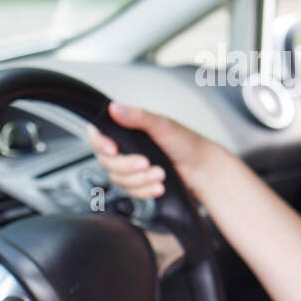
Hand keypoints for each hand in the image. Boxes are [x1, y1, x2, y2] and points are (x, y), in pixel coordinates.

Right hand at [87, 101, 218, 200]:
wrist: (202, 169)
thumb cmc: (186, 143)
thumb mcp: (162, 125)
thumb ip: (138, 117)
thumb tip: (115, 108)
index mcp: (127, 129)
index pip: (98, 135)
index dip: (100, 143)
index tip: (112, 149)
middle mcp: (126, 148)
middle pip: (106, 162)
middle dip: (127, 166)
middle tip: (146, 163)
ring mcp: (131, 167)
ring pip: (118, 179)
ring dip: (140, 180)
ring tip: (160, 174)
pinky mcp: (138, 183)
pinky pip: (130, 192)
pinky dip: (145, 191)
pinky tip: (159, 186)